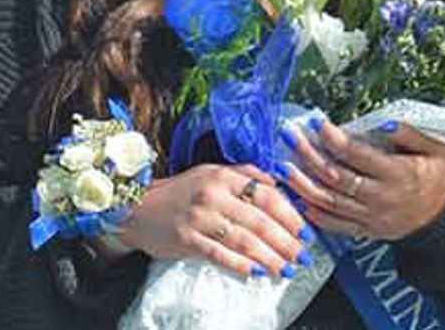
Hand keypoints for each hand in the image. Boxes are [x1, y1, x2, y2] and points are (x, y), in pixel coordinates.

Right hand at [117, 162, 315, 279]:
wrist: (137, 208)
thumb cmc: (182, 191)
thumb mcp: (213, 172)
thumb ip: (247, 174)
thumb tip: (279, 182)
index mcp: (225, 176)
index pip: (267, 194)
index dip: (290, 214)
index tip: (307, 230)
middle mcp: (214, 194)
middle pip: (259, 220)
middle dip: (286, 240)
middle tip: (304, 256)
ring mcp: (200, 218)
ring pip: (243, 240)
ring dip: (269, 257)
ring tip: (287, 268)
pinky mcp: (187, 240)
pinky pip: (219, 255)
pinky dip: (240, 265)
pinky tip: (257, 272)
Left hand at [280, 117, 444, 241]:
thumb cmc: (440, 174)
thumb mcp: (437, 147)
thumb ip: (410, 134)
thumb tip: (384, 123)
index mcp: (398, 173)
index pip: (356, 154)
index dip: (333, 137)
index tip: (315, 121)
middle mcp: (380, 197)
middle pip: (335, 177)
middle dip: (309, 155)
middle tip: (290, 137)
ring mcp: (371, 217)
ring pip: (329, 202)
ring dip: (303, 184)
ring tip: (283, 167)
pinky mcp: (367, 230)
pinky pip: (335, 224)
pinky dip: (315, 213)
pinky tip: (298, 199)